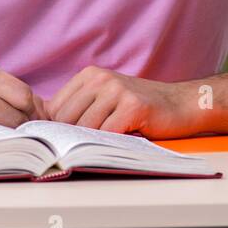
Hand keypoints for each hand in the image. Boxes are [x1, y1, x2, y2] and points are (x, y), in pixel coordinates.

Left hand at [43, 67, 205, 137]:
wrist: (182, 103)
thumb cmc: (141, 107)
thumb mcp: (106, 99)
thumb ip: (79, 108)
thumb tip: (46, 129)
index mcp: (90, 75)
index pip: (54, 108)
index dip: (54, 129)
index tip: (63, 143)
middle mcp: (100, 78)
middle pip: (65, 119)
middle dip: (70, 139)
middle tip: (81, 152)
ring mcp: (117, 91)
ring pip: (84, 128)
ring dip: (91, 144)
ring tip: (104, 146)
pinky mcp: (133, 106)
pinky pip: (106, 134)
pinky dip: (108, 145)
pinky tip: (119, 144)